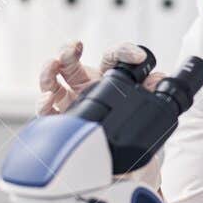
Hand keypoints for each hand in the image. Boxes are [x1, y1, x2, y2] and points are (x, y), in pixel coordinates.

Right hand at [36, 41, 158, 115]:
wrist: (117, 155)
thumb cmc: (124, 123)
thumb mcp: (142, 105)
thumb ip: (150, 90)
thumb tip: (160, 79)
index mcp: (107, 77)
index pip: (113, 57)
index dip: (125, 52)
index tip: (137, 57)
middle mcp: (85, 85)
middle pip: (71, 61)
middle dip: (68, 49)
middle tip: (74, 47)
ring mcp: (69, 100)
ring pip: (52, 79)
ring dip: (49, 69)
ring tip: (53, 65)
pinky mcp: (60, 119)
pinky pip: (46, 110)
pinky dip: (43, 102)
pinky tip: (48, 99)